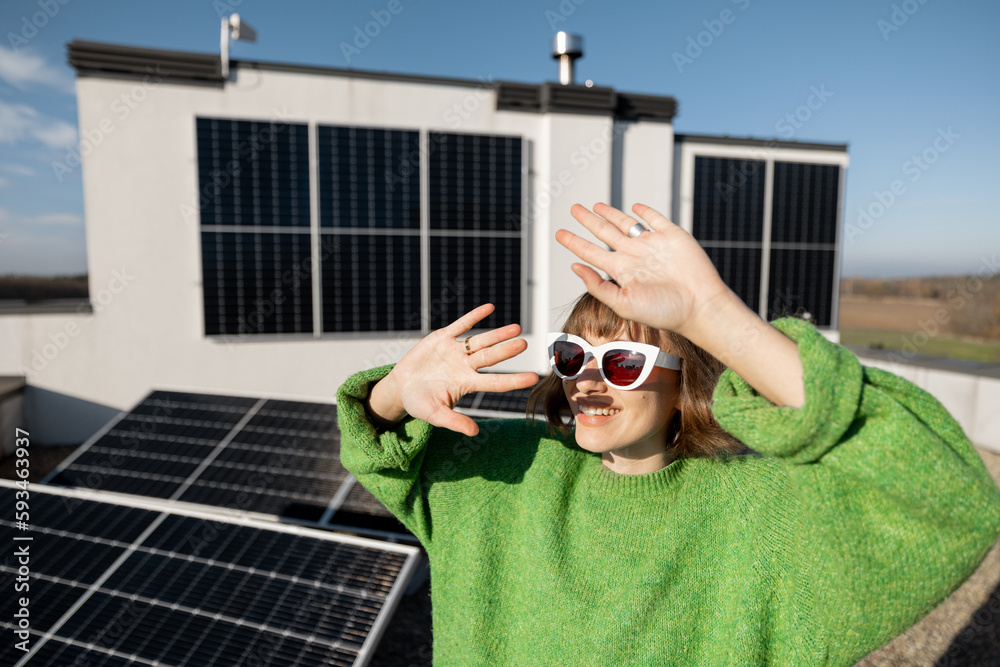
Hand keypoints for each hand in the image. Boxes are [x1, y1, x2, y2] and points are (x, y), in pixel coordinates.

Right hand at [367, 304, 538, 435]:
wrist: (400, 387)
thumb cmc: (419, 403)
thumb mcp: (435, 414)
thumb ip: (454, 422)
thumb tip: (474, 433)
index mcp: (466, 384)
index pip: (495, 382)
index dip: (514, 380)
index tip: (533, 377)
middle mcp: (465, 366)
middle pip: (490, 357)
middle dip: (506, 351)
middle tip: (524, 344)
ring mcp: (455, 351)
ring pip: (480, 341)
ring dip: (497, 334)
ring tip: (517, 328)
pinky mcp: (442, 338)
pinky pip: (460, 325)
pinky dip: (473, 317)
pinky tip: (489, 308)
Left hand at [555, 202, 733, 338]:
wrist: (699, 306)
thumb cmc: (663, 311)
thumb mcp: (622, 302)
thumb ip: (597, 285)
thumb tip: (574, 266)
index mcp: (621, 272)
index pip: (591, 253)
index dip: (574, 242)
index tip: (559, 233)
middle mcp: (634, 257)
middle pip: (604, 233)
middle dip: (588, 221)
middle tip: (573, 209)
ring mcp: (653, 245)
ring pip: (626, 224)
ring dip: (611, 214)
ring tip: (595, 206)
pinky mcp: (673, 236)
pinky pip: (656, 220)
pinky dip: (645, 212)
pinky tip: (635, 207)